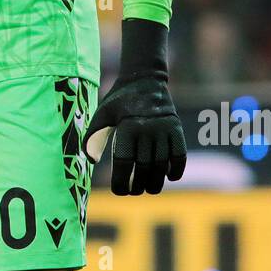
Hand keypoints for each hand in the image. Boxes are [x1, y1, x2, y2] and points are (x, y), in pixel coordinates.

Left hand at [83, 74, 186, 193]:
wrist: (144, 79)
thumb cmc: (119, 101)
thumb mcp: (101, 114)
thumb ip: (93, 137)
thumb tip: (91, 161)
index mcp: (126, 127)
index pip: (123, 163)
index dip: (120, 182)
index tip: (118, 191)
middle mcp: (146, 129)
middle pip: (143, 168)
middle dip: (137, 186)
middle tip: (134, 191)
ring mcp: (163, 129)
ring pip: (161, 165)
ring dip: (155, 182)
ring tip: (148, 188)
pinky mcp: (176, 129)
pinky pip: (179, 155)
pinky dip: (176, 170)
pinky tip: (169, 177)